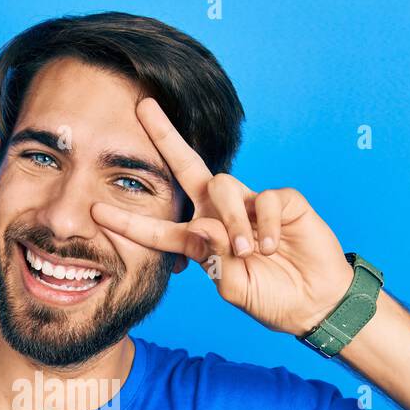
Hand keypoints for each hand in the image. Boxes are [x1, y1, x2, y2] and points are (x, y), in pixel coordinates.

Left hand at [91, 97, 355, 335]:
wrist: (314, 302)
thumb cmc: (271, 298)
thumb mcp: (235, 289)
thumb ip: (215, 261)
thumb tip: (203, 226)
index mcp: (201, 240)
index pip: (158, 228)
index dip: (128, 221)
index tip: (95, 211)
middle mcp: (220, 215)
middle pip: (187, 168)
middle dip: (165, 137)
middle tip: (143, 108)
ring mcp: (251, 204)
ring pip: (224, 187)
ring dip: (232, 219)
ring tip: (248, 249)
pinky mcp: (282, 200)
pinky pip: (265, 199)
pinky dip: (267, 224)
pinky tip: (274, 245)